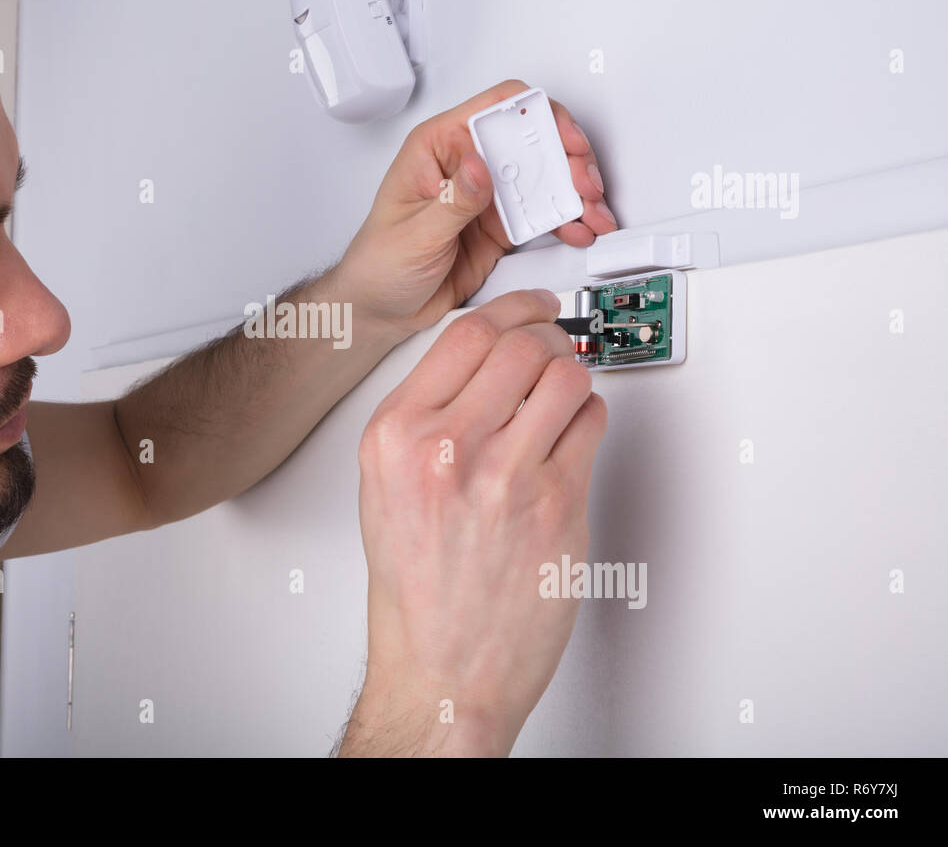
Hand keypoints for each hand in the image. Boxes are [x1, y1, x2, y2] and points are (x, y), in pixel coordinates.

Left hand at [335, 79, 616, 341]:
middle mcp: (467, 163)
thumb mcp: (415, 234)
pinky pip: (544, 212)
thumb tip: (479, 167)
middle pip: (531, 138)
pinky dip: (567, 219)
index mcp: (438, 147)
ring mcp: (488, 193)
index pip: (495, 108)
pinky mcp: (502, 224)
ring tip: (594, 214)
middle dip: (567, 158)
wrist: (380, 310)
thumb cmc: (378, 265)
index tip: (562, 140)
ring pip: (545, 175)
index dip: (536, 115)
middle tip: (585, 185)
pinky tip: (580, 230)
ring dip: (575, 192)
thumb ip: (453, 201)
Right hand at [339, 289, 606, 756]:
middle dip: (547, 337)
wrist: (443, 669)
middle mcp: (444, 448)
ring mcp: (504, 475)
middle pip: (519, 343)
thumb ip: (422, 418)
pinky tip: (571, 438)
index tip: (530, 306)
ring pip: (565, 375)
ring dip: (573, 376)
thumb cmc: (415, 590)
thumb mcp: (384, 488)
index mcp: (395, 436)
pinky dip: (589, 420)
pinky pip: (591, 424)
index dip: (511, 309)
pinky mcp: (556, 505)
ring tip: (564, 395)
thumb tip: (479, 366)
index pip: (464, 334)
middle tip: (554, 346)